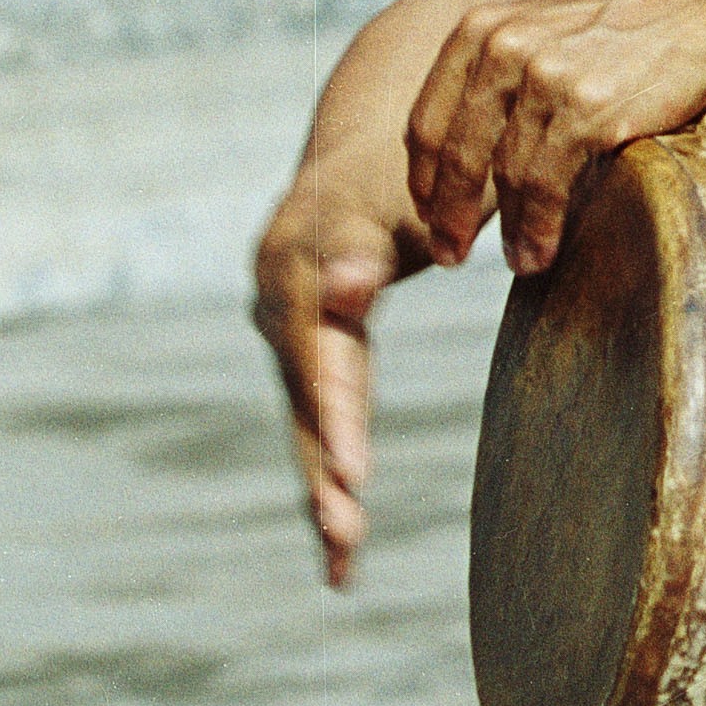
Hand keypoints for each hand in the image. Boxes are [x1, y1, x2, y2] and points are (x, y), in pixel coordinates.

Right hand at [252, 174, 414, 587]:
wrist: (369, 143)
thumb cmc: (424, 162)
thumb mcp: (418, 187)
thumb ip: (380, 239)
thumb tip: (347, 289)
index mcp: (311, 249)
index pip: (322, 346)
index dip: (335, 412)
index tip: (353, 473)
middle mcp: (280, 288)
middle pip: (303, 387)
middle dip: (323, 463)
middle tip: (344, 531)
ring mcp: (282, 317)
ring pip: (302, 410)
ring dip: (321, 485)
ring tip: (343, 562)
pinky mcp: (299, 341)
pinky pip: (310, 411)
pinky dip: (324, 473)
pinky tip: (341, 557)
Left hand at [407, 0, 705, 275]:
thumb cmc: (634, 32)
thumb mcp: (547, 32)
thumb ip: (502, 74)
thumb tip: (467, 151)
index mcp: (483, 28)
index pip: (426, 120)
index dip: (424, 179)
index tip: (431, 214)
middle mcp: (504, 46)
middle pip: (454, 151)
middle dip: (448, 213)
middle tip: (450, 253)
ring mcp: (545, 76)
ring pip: (503, 174)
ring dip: (505, 230)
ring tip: (515, 260)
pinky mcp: (585, 108)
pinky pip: (544, 184)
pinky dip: (539, 227)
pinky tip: (541, 250)